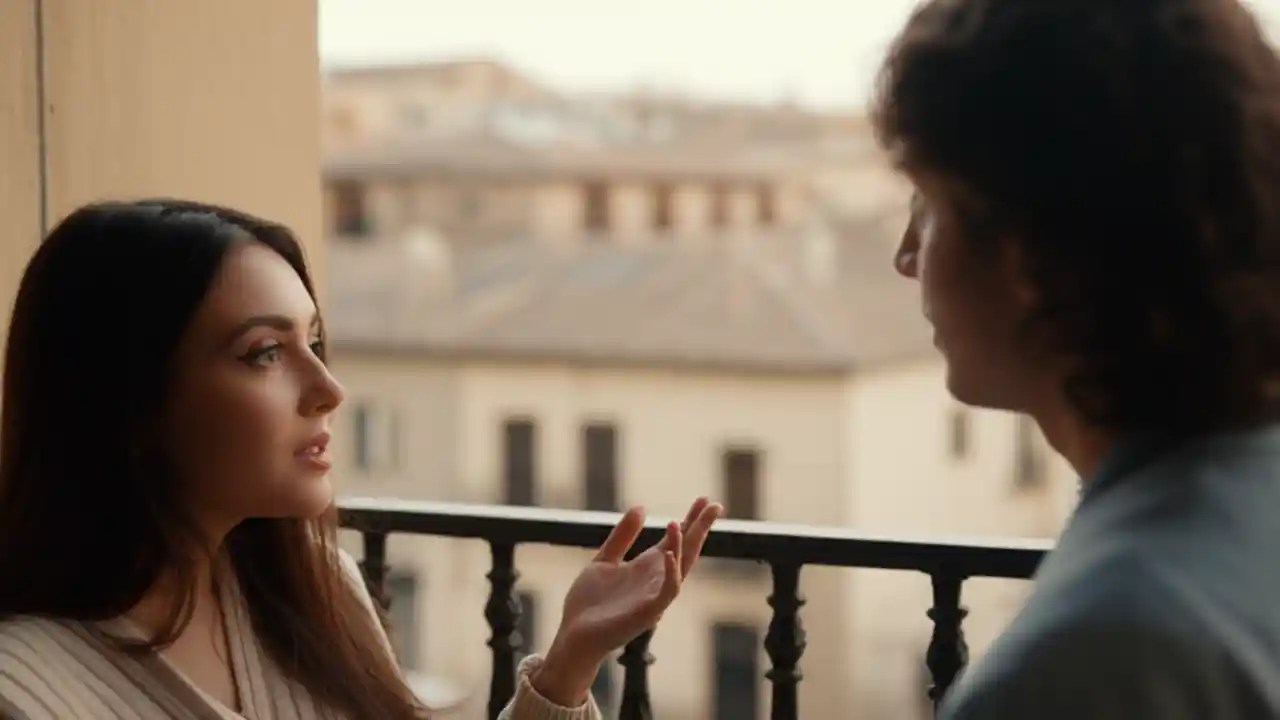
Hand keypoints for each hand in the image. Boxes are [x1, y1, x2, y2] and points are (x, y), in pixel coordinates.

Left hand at [531, 497, 722, 705]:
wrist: (574, 635)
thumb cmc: (589, 603)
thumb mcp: (605, 559)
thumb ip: (623, 536)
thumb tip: (641, 507)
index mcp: (647, 567)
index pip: (675, 540)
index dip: (690, 520)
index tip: (703, 499)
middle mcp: (656, 579)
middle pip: (686, 550)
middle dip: (700, 528)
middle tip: (715, 505)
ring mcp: (655, 596)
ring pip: (680, 568)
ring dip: (683, 546)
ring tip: (680, 522)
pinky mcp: (648, 613)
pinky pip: (667, 591)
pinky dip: (672, 573)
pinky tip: (668, 553)